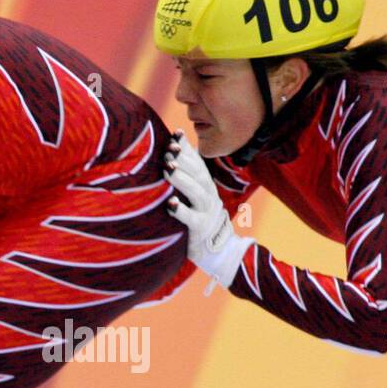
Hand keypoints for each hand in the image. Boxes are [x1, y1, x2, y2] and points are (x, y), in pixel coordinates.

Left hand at [163, 131, 251, 286]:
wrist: (218, 253)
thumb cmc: (198, 221)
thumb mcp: (193, 197)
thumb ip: (184, 179)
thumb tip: (168, 155)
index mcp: (205, 185)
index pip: (197, 162)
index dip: (187, 148)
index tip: (176, 134)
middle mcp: (209, 195)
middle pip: (199, 173)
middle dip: (183, 160)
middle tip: (168, 150)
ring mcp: (207, 212)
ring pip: (197, 192)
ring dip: (182, 180)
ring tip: (167, 170)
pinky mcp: (201, 230)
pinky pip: (192, 219)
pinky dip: (182, 211)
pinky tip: (171, 205)